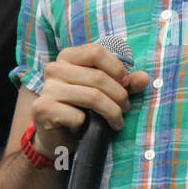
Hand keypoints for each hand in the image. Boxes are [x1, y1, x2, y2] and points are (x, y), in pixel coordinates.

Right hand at [31, 42, 149, 158]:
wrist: (58, 136)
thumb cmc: (83, 108)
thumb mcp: (107, 92)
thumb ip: (125, 83)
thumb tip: (144, 78)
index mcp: (68, 57)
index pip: (96, 52)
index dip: (117, 68)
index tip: (126, 84)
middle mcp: (54, 68)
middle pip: (98, 77)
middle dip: (119, 95)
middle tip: (125, 108)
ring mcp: (47, 88)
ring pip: (91, 97)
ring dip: (111, 112)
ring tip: (117, 121)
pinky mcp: (43, 109)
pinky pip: (77, 116)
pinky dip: (88, 124)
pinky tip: (87, 127)